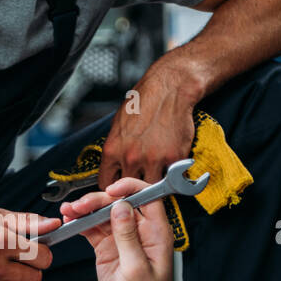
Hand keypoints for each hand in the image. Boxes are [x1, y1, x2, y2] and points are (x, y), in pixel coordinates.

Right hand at [58, 178, 172, 280]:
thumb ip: (128, 237)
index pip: (147, 198)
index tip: (112, 189)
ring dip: (86, 210)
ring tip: (70, 211)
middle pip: (119, 203)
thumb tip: (122, 207)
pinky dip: (80, 224)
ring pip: (103, 214)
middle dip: (99, 201)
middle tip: (81, 206)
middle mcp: (141, 232)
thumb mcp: (137, 268)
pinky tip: (70, 222)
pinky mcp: (107, 248)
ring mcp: (122, 239)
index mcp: (157, 233)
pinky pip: (93, 229)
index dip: (130, 188)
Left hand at [98, 62, 196, 187]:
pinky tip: (170, 164)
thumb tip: (113, 167)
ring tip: (156, 173)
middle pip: (128, 190)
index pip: (105, 185)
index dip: (113, 190)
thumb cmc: (143, 102)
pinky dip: (172, 175)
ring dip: (154, 183)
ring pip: (151, 188)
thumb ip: (115, 150)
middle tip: (141, 182)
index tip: (119, 189)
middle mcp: (130, 158)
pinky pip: (172, 178)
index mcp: (112, 150)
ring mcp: (153, 160)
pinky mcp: (174, 159)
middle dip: (134, 188)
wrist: (169, 89)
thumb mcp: (118, 125)